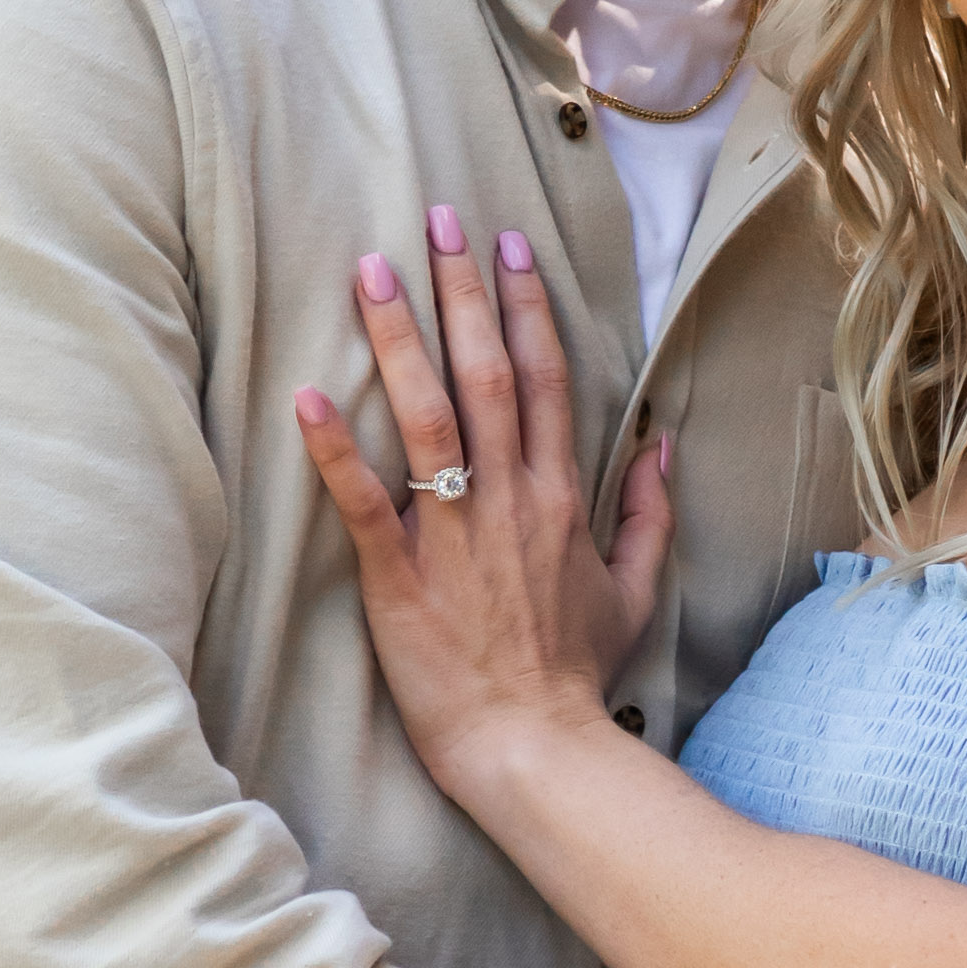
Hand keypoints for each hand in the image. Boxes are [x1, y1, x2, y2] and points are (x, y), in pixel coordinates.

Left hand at [294, 205, 673, 782]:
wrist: (536, 748)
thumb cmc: (575, 674)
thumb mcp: (635, 590)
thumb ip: (650, 512)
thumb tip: (661, 443)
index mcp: (561, 497)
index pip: (546, 379)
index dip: (525, 307)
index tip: (508, 247)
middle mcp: (509, 499)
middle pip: (486, 373)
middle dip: (461, 290)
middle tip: (436, 219)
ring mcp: (454, 534)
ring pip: (427, 416)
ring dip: (398, 338)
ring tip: (370, 271)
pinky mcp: (398, 576)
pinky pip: (363, 500)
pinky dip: (334, 447)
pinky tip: (305, 394)